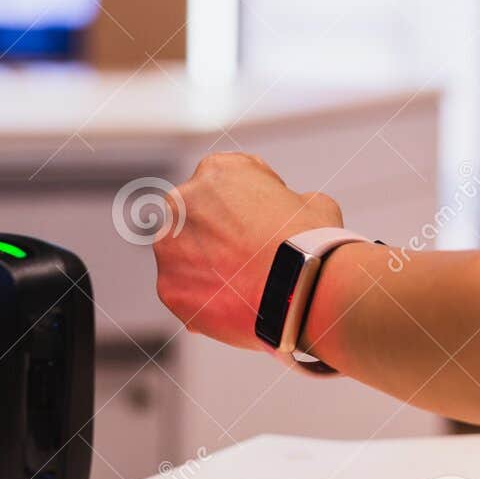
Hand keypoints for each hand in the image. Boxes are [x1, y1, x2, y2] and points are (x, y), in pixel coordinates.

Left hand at [152, 152, 343, 349]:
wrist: (299, 290)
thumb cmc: (311, 242)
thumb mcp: (310, 201)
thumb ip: (285, 200)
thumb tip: (289, 211)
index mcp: (215, 171)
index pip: (224, 184)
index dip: (246, 204)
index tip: (263, 224)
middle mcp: (182, 203)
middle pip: (196, 219)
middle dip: (217, 236)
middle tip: (248, 258)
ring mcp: (169, 247)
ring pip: (184, 258)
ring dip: (206, 268)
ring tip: (243, 287)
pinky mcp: (168, 288)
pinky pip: (184, 293)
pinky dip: (204, 300)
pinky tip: (233, 307)